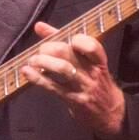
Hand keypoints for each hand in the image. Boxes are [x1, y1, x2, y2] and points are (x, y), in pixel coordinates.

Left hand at [21, 23, 125, 137]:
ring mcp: (84, 87)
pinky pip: (53, 87)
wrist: (111, 113)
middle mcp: (92, 72)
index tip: (64, 39)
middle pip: (69, 53)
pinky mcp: (74, 101)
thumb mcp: (89, 63)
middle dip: (49, 48)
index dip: (76, 39)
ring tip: (32, 61)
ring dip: (42, 62)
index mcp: (98, 61)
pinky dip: (37, 78)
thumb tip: (39, 26)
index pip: (91, 44)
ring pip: (62, 69)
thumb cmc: (97, 83)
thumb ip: (65, 43)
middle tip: (40, 51)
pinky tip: (27, 72)